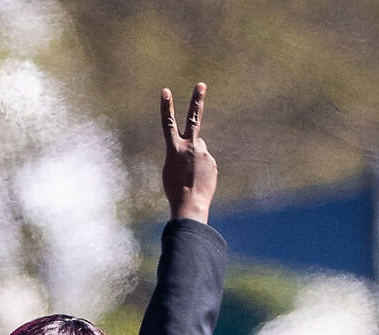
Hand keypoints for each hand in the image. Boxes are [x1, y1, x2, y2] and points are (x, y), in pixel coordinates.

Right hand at [162, 83, 216, 222]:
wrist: (190, 205)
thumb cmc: (174, 190)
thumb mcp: (170, 168)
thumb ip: (182, 152)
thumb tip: (199, 146)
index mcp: (174, 148)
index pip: (168, 123)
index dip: (166, 106)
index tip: (166, 90)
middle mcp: (190, 146)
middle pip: (194, 119)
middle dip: (197, 100)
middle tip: (201, 85)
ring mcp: (204, 153)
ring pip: (199, 150)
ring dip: (194, 159)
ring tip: (190, 177)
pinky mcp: (212, 162)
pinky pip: (205, 163)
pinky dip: (201, 170)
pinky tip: (198, 182)